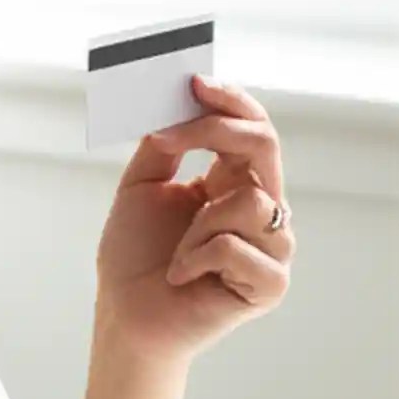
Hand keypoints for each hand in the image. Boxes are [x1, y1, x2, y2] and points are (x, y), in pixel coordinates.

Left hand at [94, 74, 296, 362]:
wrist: (125, 317)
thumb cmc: (133, 258)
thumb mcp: (139, 189)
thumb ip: (160, 147)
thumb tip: (173, 107)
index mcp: (233, 183)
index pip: (250, 129)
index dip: (229, 101)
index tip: (194, 81)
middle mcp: (261, 208)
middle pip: (265, 147)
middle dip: (218, 129)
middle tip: (173, 131)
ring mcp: (272, 247)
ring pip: (249, 201)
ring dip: (197, 224)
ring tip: (177, 254)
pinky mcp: (270, 284)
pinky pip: (237, 246)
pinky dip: (195, 258)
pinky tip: (181, 276)